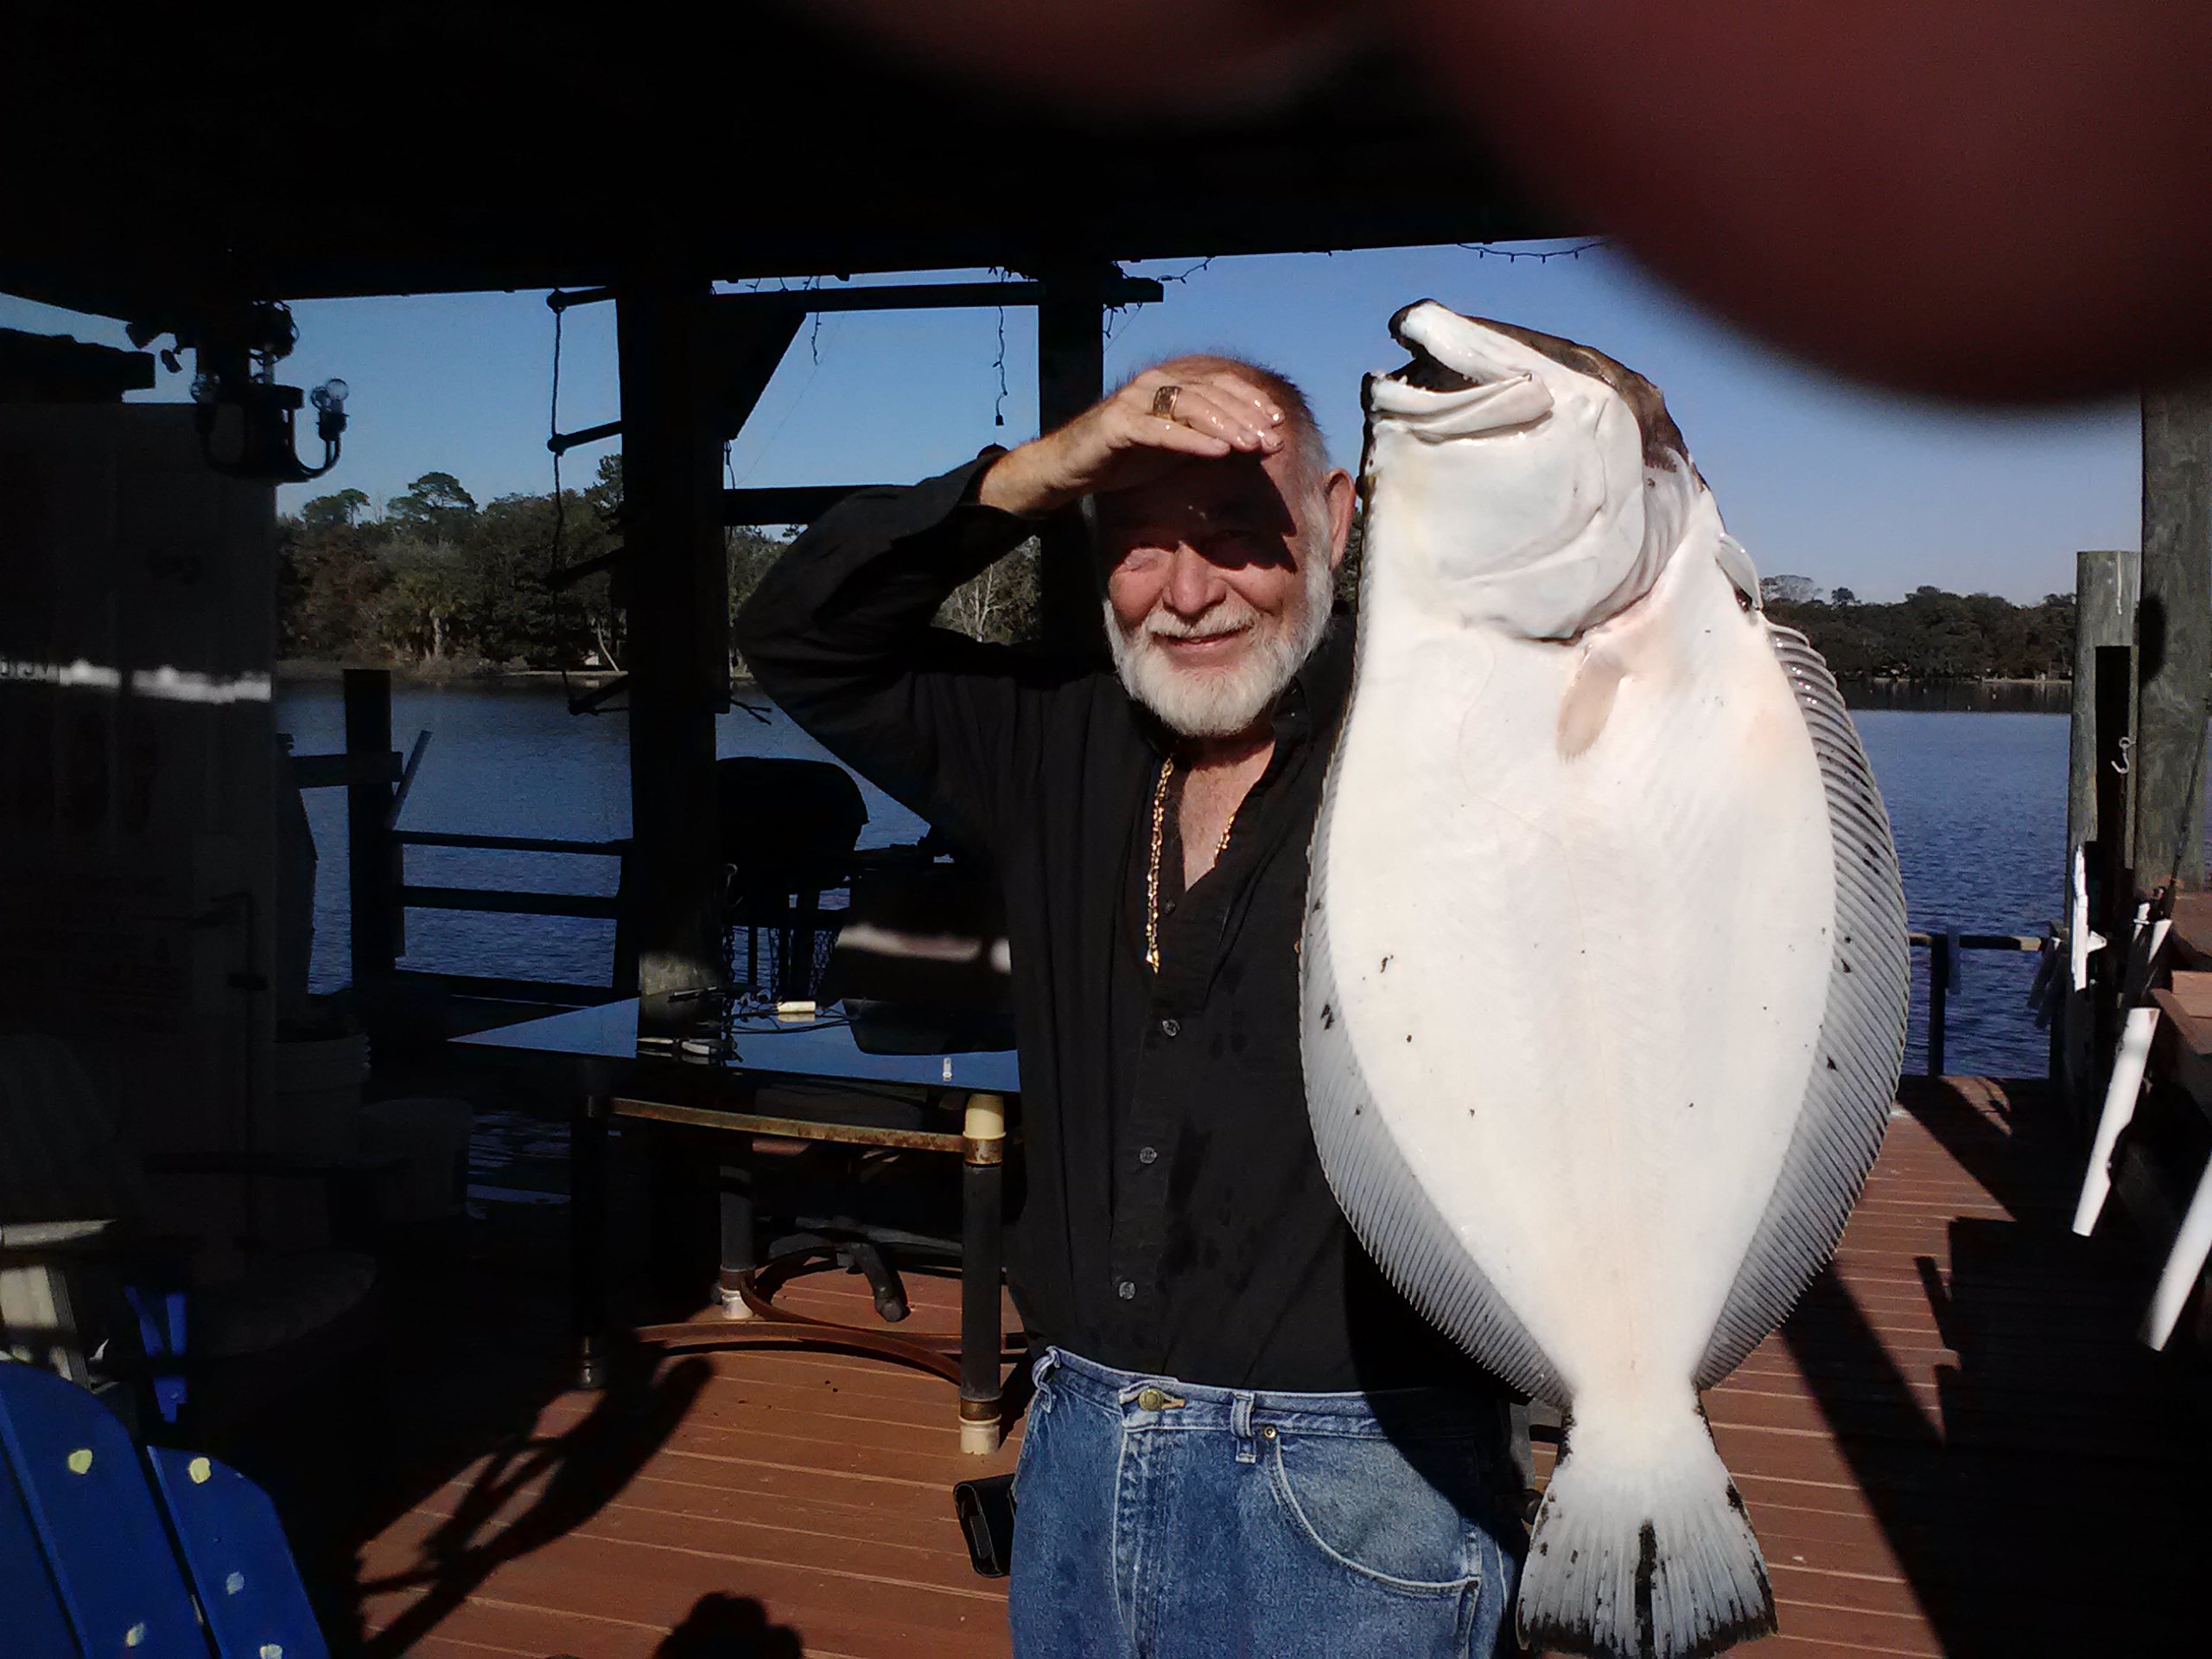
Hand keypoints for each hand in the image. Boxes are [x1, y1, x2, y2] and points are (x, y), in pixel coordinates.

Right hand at [978, 366, 1286, 517]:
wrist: (1073, 467)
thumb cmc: (1127, 456)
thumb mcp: (1177, 445)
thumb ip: (1210, 437)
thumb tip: (1258, 442)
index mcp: (1171, 383)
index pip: (1221, 384)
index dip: (1252, 401)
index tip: (1278, 423)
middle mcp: (1155, 383)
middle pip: (1211, 394)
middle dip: (1246, 417)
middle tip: (1272, 441)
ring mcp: (1136, 400)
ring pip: (1191, 408)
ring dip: (1226, 427)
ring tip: (1252, 446)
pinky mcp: (1119, 423)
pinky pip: (1163, 431)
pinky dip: (1194, 441)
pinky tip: (1219, 452)